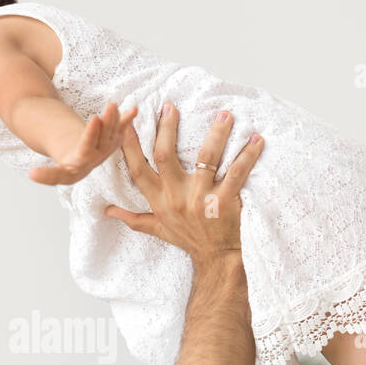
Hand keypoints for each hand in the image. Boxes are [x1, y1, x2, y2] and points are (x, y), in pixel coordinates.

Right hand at [28, 102, 138, 185]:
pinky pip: (120, 130)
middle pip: (92, 149)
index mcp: (71, 172)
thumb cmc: (65, 160)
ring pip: (108, 137)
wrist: (80, 160)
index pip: (63, 172)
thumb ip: (47, 173)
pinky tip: (135, 109)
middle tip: (95, 119)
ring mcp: (102, 152)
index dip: (63, 165)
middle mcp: (90, 163)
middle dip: (94, 133)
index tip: (49, 162)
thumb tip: (31, 175)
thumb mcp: (56, 165)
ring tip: (111, 106)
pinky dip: (127, 119)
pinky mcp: (111, 142)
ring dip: (110, 121)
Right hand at [104, 104, 263, 267]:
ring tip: (224, 115)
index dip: (130, 147)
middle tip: (170, 107)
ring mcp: (201, 199)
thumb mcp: (158, 230)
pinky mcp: (225, 201)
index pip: (138, 170)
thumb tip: (108, 212)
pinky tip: (256, 139)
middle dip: (167, 129)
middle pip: (165, 156)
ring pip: (206, 158)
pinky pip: (236, 173)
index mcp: (159, 201)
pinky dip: (247, 155)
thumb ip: (134, 218)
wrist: (215, 258)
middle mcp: (176, 198)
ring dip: (216, 134)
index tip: (126, 124)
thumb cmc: (188, 240)